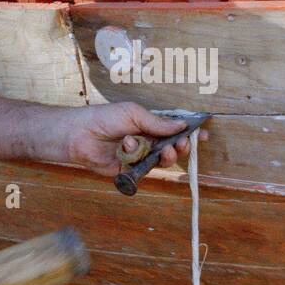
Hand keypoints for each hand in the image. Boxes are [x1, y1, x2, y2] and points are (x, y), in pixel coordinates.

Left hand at [50, 103, 208, 176]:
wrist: (80, 135)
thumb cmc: (105, 118)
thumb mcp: (133, 113)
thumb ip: (157, 122)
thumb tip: (181, 125)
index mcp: (150, 124)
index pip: (175, 129)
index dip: (189, 132)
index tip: (203, 135)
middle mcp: (148, 141)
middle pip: (173, 147)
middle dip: (181, 146)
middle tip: (181, 143)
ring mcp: (140, 157)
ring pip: (162, 161)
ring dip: (164, 154)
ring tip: (162, 149)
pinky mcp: (131, 171)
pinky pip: (144, 169)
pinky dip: (138, 158)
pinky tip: (128, 148)